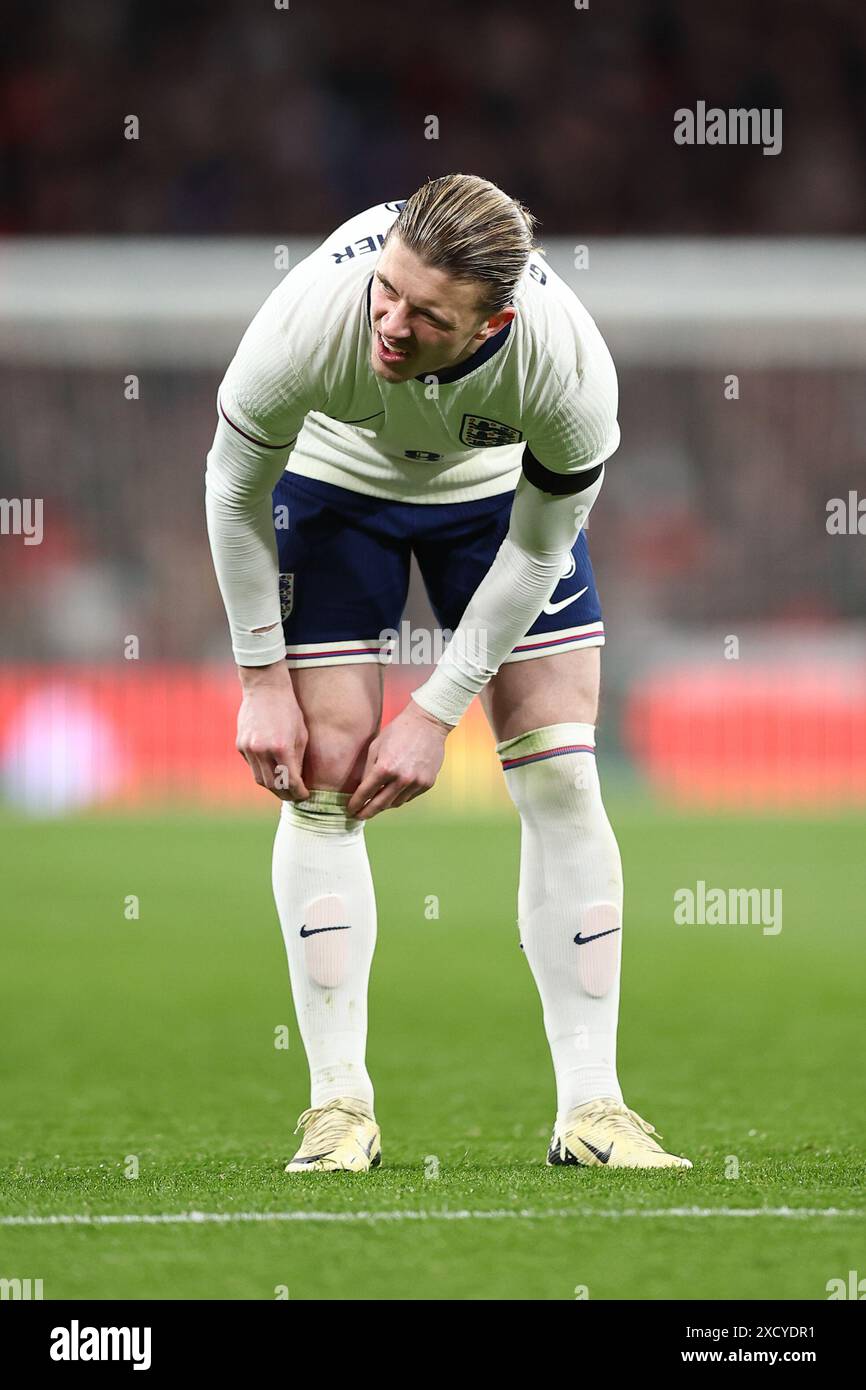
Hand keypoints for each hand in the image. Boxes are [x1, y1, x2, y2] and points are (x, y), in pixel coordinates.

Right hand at [236, 661, 308, 800]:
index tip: (304, 796)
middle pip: (273, 785)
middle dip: (285, 794)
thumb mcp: (301, 734)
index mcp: (281, 747)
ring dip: (272, 787)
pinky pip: (252, 766)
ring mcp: (248, 748)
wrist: (265, 688)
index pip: (290, 781)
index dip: (298, 792)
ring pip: (259, 779)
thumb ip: (298, 759)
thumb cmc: (288, 710)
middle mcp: (262, 750)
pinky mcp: (240, 745)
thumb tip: (296, 781)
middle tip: (294, 797)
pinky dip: (262, 772)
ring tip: (283, 789)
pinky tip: (271, 771)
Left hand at [346, 699, 451, 819]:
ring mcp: (416, 783)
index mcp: (385, 767)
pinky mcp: (427, 784)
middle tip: (359, 816)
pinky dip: (400, 797)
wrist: (427, 724)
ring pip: (396, 803)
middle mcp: (401, 779)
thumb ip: (369, 770)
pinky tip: (394, 792)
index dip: (356, 804)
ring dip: (384, 805)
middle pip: (380, 805)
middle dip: (367, 812)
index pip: (365, 793)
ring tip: (377, 803)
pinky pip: (409, 797)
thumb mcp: (376, 747)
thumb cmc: (398, 731)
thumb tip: (362, 790)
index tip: (351, 809)